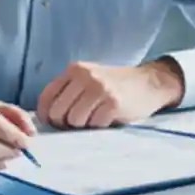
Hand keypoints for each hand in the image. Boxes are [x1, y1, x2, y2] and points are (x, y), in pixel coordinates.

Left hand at [37, 59, 184, 128]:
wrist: (149, 82)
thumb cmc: (115, 85)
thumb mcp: (88, 80)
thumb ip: (68, 92)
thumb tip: (44, 119)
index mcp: (75, 69)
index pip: (46, 97)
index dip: (47, 115)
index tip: (56, 122)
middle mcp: (85, 76)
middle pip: (58, 112)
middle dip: (66, 123)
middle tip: (81, 120)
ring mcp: (100, 88)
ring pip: (75, 120)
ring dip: (85, 124)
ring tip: (97, 115)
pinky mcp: (113, 102)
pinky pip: (95, 124)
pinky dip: (101, 125)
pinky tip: (110, 116)